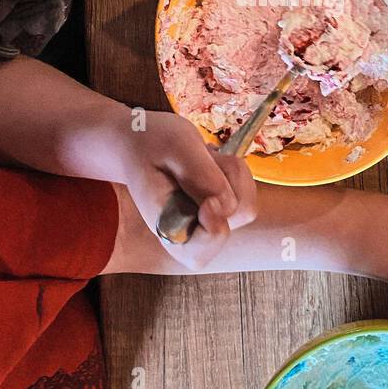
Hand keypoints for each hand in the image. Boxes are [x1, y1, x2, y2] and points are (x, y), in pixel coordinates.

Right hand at [116, 110, 256, 268]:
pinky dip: (235, 173)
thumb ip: (202, 177)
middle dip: (229, 180)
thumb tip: (226, 206)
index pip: (204, 248)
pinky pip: (247, 194)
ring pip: (246, 204)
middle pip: (237, 216)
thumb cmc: (151, 141)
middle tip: (201, 157)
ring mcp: (207, 224)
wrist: (141, 140)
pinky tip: (210, 163)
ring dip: (232, 173)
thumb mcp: (176, 145)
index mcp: (166, 226)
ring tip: (202, 158)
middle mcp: (189, 233)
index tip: (209, 199)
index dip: (216, 223)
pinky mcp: (221, 213)